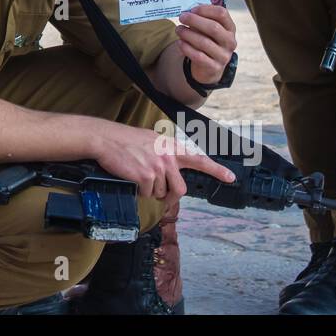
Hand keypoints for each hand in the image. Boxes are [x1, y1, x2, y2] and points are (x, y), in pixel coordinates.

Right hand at [94, 123, 235, 201]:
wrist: (106, 139)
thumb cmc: (124, 140)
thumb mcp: (150, 140)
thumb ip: (164, 152)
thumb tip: (169, 169)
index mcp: (171, 146)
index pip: (199, 159)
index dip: (216, 170)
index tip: (230, 177)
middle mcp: (168, 156)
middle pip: (180, 189)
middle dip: (171, 196)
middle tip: (161, 195)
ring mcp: (158, 167)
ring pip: (161, 193)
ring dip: (151, 191)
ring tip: (138, 176)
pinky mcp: (146, 176)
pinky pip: (147, 194)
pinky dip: (139, 191)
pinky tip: (131, 178)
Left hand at [175, 4, 236, 83]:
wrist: (208, 66)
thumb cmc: (207, 40)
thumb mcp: (207, 29)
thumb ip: (201, 19)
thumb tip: (187, 12)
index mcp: (230, 28)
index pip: (222, 13)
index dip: (205, 9)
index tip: (192, 9)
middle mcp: (230, 41)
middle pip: (213, 27)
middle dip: (195, 21)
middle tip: (182, 17)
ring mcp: (223, 56)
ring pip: (204, 42)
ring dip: (188, 34)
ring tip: (178, 29)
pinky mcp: (214, 67)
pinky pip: (198, 56)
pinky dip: (187, 48)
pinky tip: (180, 42)